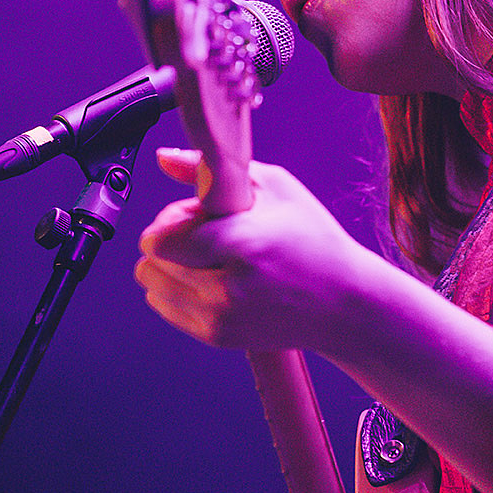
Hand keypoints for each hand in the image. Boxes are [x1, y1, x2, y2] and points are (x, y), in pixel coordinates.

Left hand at [134, 148, 370, 352]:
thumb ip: (209, 170)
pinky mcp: (218, 336)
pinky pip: (166, 307)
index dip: (167, 223)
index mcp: (242, 243)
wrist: (342, 302)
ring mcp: (221, 316)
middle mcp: (226, 286)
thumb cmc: (313, 239)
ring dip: (170, 268)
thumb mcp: (274, 187)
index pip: (160, 240)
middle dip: (168, 243)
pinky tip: (212, 278)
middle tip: (205, 236)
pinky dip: (178, 290)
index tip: (190, 217)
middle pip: (151, 262)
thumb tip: (163, 157)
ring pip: (153, 287)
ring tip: (210, 258)